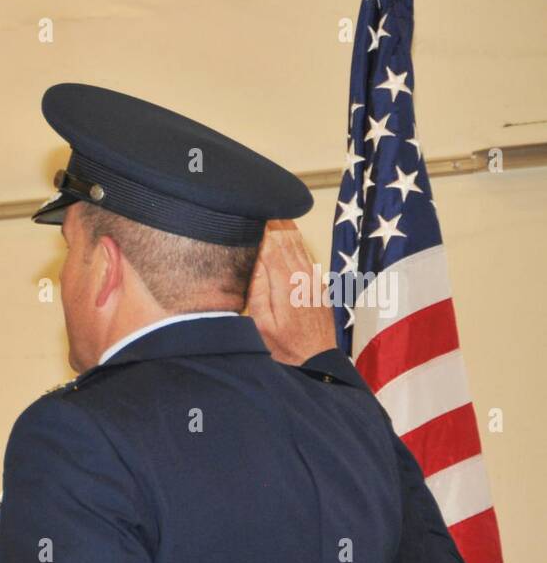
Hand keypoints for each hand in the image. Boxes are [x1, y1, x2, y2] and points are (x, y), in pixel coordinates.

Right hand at [246, 219, 336, 364]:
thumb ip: (257, 289)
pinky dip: (293, 238)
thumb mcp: (262, 323)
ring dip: (282, 223)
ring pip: (296, 241)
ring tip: (267, 207)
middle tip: (253, 200)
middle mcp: (303, 275)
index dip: (258, 224)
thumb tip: (253, 258)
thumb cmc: (284, 347)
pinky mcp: (317, 282)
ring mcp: (313, 278)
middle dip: (270, 218)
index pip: (270, 242)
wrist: (316, 361)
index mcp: (286, 283)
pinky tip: (285, 230)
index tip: (245, 209)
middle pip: (285, 236)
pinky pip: (304, 252)